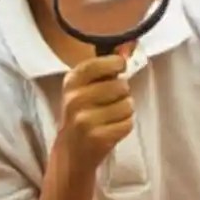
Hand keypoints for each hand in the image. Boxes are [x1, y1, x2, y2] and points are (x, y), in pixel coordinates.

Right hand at [56, 53, 133, 171]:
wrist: (70, 153)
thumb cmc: (82, 113)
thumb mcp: (84, 88)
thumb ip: (105, 67)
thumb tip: (128, 46)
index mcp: (71, 81)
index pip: (101, 63)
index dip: (116, 64)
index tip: (118, 69)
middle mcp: (75, 99)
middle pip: (121, 85)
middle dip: (122, 93)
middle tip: (109, 102)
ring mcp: (86, 120)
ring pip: (127, 104)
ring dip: (124, 111)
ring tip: (110, 117)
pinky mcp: (98, 138)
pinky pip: (128, 123)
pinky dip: (125, 126)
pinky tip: (111, 129)